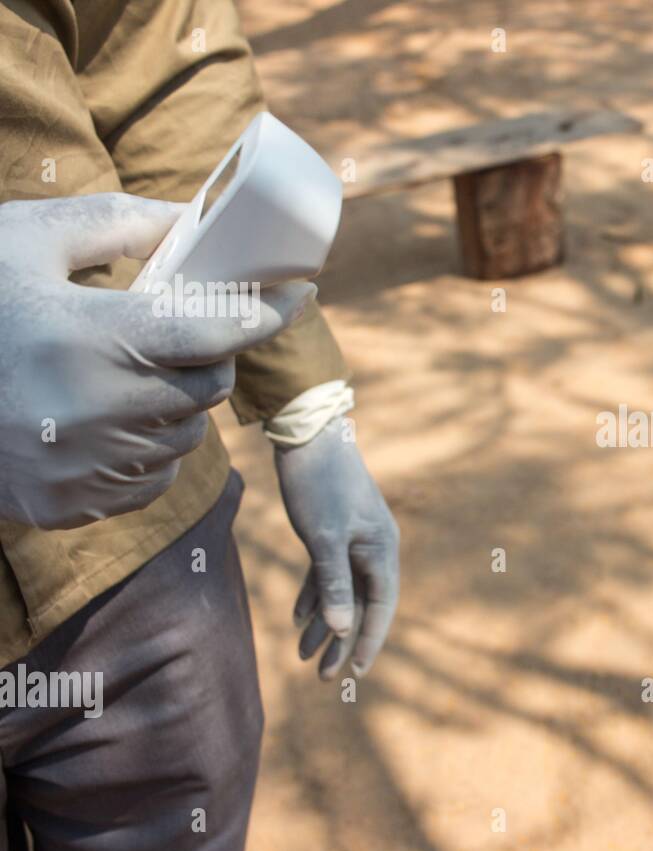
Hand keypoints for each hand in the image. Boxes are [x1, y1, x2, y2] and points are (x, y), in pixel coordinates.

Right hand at [0, 193, 313, 528]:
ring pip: (187, 436)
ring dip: (175, 406)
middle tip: (176, 340)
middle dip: (207, 360)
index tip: (300, 293)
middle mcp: (94, 409)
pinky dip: (147, 450)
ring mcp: (84, 465)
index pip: (213, 332)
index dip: (265, 312)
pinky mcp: (72, 505)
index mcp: (88, 337)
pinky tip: (102, 422)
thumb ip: (114, 223)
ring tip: (121, 379)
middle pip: (209, 388)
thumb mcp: (27, 241)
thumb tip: (192, 219)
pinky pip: (155, 479)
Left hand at [275, 415, 399, 679]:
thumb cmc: (318, 483)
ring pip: (342, 591)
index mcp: (382, 550)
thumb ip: (333, 582)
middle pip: (360, 604)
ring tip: (303, 656)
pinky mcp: (334, 530)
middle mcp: (375, 547)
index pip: (380, 606)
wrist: (308, 434)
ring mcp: (355, 539)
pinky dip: (314, 595)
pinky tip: (298, 617)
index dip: (369, 641)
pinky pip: (327, 573)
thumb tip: (339, 627)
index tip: (356, 672)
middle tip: (324, 677)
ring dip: (324, 623)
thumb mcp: (323, 536)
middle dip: (341, 641)